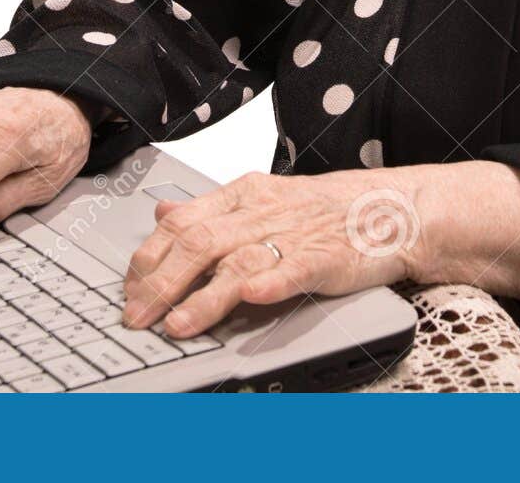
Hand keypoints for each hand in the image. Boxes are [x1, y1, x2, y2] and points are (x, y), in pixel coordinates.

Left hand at [121, 168, 428, 337]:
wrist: (390, 208)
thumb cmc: (324, 209)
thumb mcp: (260, 196)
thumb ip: (209, 209)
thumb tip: (161, 213)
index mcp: (243, 195)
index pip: (182, 222)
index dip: (149, 255)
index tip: (128, 288)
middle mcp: (262, 211)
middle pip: (200, 242)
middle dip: (162, 282)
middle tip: (137, 315)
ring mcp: (294, 234)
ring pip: (238, 261)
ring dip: (204, 296)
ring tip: (178, 324)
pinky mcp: (326, 257)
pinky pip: (294, 269)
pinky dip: (270, 282)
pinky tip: (251, 298)